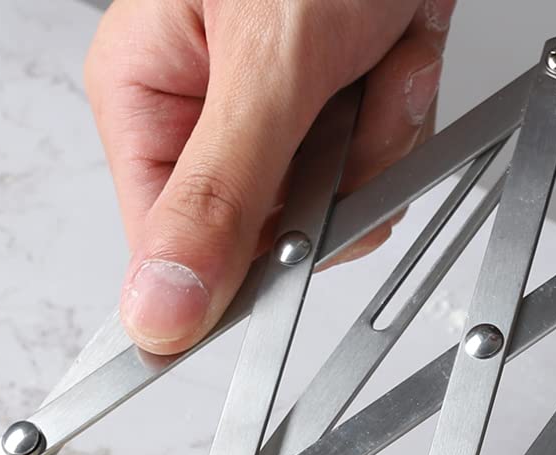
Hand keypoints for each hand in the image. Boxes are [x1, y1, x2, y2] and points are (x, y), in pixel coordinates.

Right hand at [86, 0, 455, 355]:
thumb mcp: (263, 63)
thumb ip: (218, 197)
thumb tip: (159, 310)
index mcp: (147, 93)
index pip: (172, 245)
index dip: (239, 262)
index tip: (290, 245)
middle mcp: (205, 107)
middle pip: (274, 232)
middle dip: (336, 171)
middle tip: (347, 93)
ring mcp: (278, 106)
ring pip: (341, 199)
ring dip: (383, 127)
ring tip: (376, 47)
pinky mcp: (338, 96)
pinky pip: (382, 154)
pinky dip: (407, 99)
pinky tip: (397, 43)